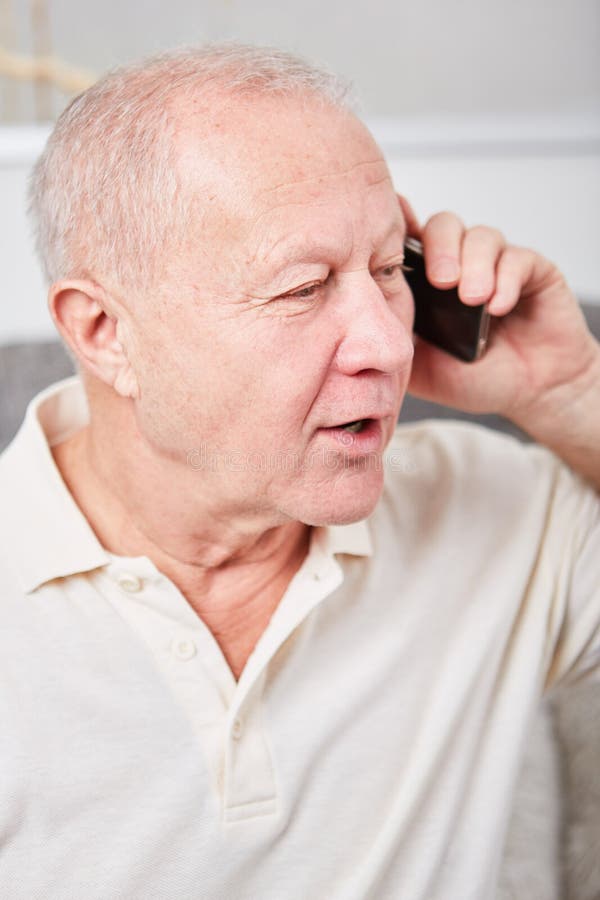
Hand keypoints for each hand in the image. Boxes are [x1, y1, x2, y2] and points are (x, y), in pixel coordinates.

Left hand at [398, 196, 599, 486]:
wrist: (527, 394)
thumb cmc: (469, 377)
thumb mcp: (415, 362)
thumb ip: (388, 337)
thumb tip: (348, 320)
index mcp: (426, 280)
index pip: (408, 237)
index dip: (396, 228)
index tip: (386, 237)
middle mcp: (460, 262)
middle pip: (442, 226)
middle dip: (439, 248)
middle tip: (441, 282)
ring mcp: (496, 263)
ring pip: (480, 235)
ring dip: (474, 264)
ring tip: (470, 299)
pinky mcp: (533, 269)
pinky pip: (517, 257)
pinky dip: (505, 280)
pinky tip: (497, 307)